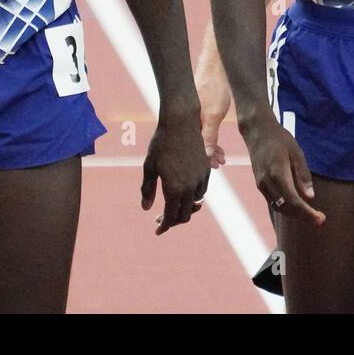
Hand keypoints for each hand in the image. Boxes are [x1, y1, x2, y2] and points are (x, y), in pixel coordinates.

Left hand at [141, 115, 209, 235]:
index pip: (170, 217)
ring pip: (195, 203)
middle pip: (185, 215)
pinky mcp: (206, 170)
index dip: (164, 226)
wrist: (180, 123)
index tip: (157, 231)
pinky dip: (193, 197)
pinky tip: (184, 193)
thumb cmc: (160, 144)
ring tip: (173, 207)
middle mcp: (190, 187)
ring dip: (185, 209)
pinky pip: (202, 191)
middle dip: (173, 220)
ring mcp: (200, 179)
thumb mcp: (149, 167)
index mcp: (173, 188)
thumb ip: (148, 189)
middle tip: (162, 220)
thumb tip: (147, 209)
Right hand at [195, 61, 232, 167]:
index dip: (204, 159)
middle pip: (196, 143)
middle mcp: (188, 119)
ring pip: (200, 136)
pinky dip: (210, 136)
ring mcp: (193, 113)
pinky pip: (202, 128)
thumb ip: (209, 135)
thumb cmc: (215, 87)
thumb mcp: (215, 114)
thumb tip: (205, 156)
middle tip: (221, 162)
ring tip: (222, 156)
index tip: (215, 166)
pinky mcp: (199, 109)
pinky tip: (217, 142)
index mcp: (189, 122)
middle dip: (208, 155)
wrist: (217, 65)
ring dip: (211, 146)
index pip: (194, 147)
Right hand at [244, 117, 323, 225]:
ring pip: (278, 207)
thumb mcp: (297, 153)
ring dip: (294, 214)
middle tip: (319, 219)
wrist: (257, 131)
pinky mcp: (259, 184)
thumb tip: (311, 196)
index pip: (294, 201)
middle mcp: (267, 182)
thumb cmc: (280, 139)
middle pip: (286, 208)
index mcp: (278, 173)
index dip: (307, 213)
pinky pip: (273, 201)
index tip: (321, 218)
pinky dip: (286, 207)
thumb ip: (303, 175)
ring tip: (310, 215)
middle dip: (303, 217)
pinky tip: (297, 206)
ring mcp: (261, 184)